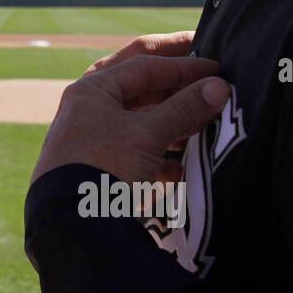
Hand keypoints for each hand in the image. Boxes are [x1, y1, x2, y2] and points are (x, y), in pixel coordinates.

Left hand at [32, 32, 228, 185]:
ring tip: (206, 122)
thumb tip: (219, 87)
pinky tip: (186, 165)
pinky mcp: (102, 171)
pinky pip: (139, 153)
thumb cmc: (105, 168)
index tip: (218, 67)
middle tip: (208, 73)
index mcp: (92, 91)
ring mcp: (94, 141)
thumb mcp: (147, 135)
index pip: (143, 65)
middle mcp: (89, 110)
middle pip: (139, 87)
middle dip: (175, 83)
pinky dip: (163, 154)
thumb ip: (184, 109)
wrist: (73, 227)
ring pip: (141, 121)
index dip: (183, 64)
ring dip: (173, 121)